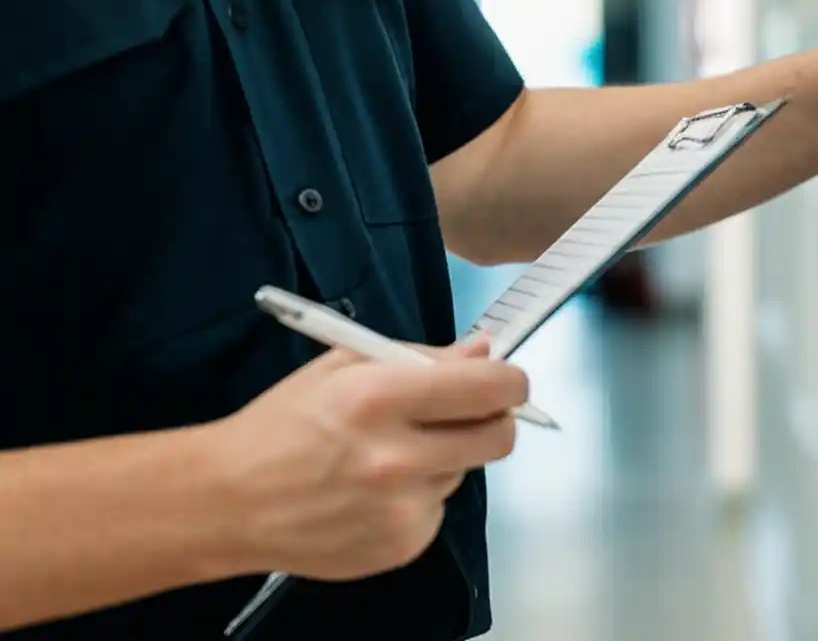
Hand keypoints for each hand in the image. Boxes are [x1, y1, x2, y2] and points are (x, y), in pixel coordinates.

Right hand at [205, 334, 523, 580]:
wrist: (228, 500)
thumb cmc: (282, 424)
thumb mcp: (342, 366)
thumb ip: (421, 356)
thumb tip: (484, 350)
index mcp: (378, 398)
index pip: (488, 388)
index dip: (511, 381)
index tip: (508, 381)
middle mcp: (395, 457)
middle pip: (498, 438)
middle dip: (495, 420)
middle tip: (471, 413)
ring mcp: (400, 508)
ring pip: (464, 471)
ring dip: (444, 457)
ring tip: (389, 453)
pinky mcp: (400, 544)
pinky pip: (439, 508)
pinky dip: (420, 494)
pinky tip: (375, 489)